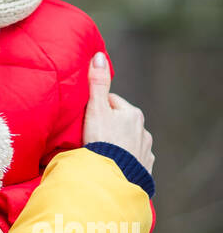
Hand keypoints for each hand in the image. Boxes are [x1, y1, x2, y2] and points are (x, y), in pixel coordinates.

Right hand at [82, 53, 153, 171]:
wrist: (112, 177)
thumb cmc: (102, 141)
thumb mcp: (95, 109)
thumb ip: (97, 82)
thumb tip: (99, 55)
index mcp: (133, 113)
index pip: (111, 103)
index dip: (97, 108)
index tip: (86, 118)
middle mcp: (144, 131)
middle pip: (121, 122)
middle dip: (109, 126)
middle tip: (91, 135)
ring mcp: (146, 151)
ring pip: (128, 141)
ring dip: (118, 144)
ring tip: (102, 152)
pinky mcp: (144, 169)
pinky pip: (133, 160)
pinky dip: (124, 161)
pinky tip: (113, 165)